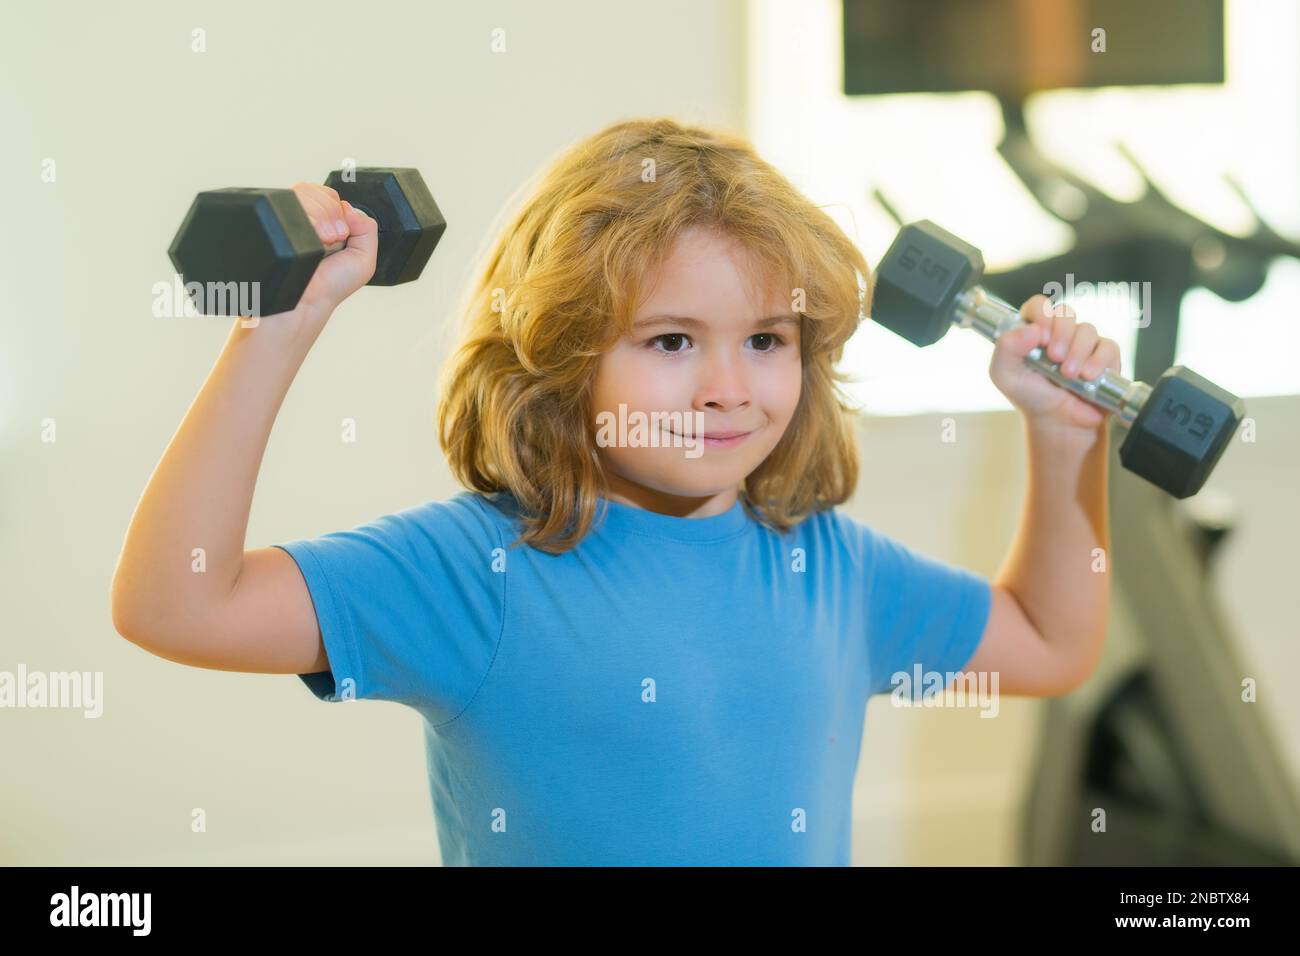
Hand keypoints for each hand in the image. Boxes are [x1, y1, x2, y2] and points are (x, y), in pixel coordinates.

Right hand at [290, 182, 378, 316]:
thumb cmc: (330, 287)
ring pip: (303, 192)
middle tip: (333, 239)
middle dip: (331, 213)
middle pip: (317, 190)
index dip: (339, 210)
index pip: (329, 195)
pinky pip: (290, 201)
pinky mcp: (273, 220)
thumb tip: (349, 207)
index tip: (343, 234)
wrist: (306, 301)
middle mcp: (303, 219)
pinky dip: (308, 217)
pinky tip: (312, 239)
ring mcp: (286, 219)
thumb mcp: (363, 259)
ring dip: (321, 216)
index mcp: (323, 224)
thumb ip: (367, 229)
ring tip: (323, 242)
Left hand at [989, 295, 1122, 432]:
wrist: (1058, 422)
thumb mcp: (1005, 375)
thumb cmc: (1031, 397)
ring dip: (1077, 352)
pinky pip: (1108, 346)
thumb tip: (1030, 329)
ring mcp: (1083, 343)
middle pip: (1066, 312)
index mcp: (1034, 331)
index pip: (1039, 305)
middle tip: (1054, 357)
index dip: (1041, 314)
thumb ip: (1006, 349)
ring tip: (1069, 375)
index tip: (1040, 336)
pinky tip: (1088, 376)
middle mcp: (1059, 333)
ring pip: (1087, 329)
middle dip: (1061, 333)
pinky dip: (1098, 361)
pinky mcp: (1104, 356)